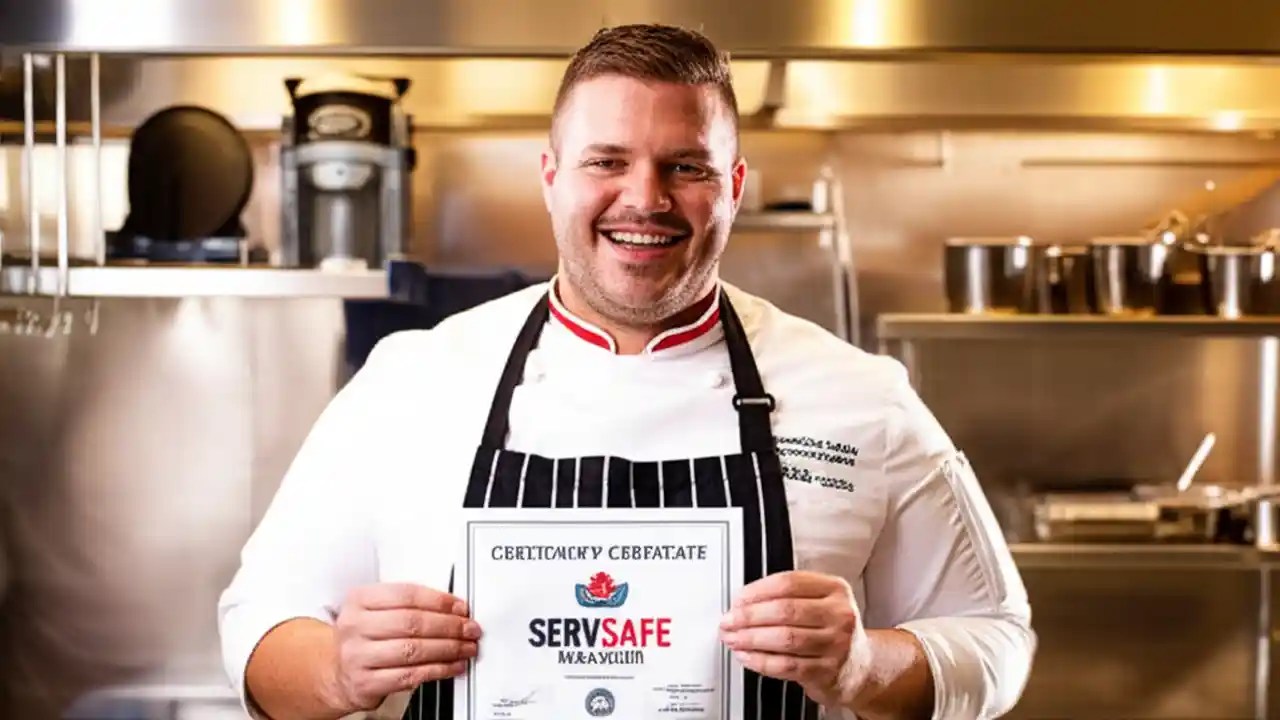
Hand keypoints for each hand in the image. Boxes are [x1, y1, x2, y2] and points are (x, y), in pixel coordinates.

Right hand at [326, 583, 481, 713]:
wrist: (339, 672)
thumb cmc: (366, 637)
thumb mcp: (376, 611)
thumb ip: (408, 604)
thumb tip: (453, 607)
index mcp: (359, 600)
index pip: (406, 594)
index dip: (439, 601)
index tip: (460, 607)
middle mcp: (355, 626)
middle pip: (412, 623)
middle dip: (449, 626)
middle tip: (469, 628)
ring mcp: (357, 656)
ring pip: (413, 650)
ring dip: (448, 649)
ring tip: (466, 647)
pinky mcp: (365, 683)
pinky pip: (410, 676)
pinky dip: (438, 670)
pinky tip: (452, 666)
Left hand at [719, 571, 870, 706]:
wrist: (858, 667)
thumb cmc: (831, 630)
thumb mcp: (820, 602)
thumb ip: (788, 596)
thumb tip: (743, 602)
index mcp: (835, 589)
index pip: (788, 582)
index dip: (757, 591)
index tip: (738, 599)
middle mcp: (839, 615)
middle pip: (785, 610)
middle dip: (749, 616)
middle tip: (729, 620)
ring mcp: (835, 644)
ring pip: (784, 638)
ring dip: (751, 639)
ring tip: (733, 638)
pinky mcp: (827, 672)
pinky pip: (786, 665)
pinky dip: (760, 661)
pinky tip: (747, 656)